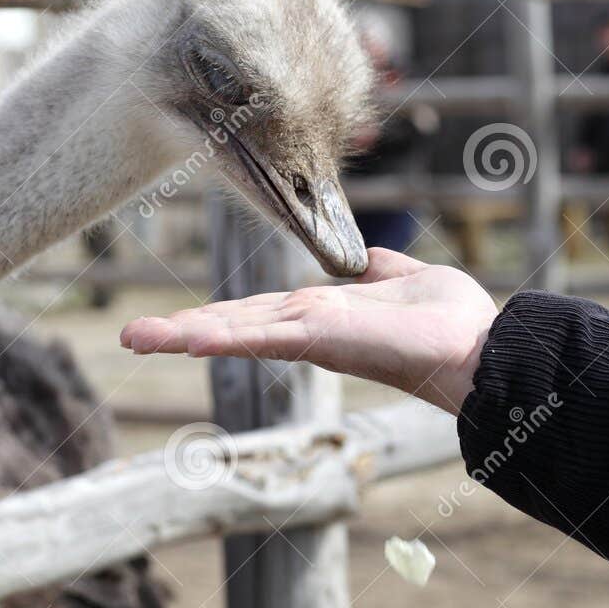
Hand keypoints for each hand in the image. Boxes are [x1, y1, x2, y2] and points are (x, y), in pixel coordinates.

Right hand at [120, 249, 497, 413]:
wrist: (477, 346)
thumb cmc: (448, 319)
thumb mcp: (405, 278)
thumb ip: (380, 270)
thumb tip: (367, 260)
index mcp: (322, 315)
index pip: (256, 313)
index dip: (215, 317)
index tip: (175, 324)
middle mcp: (307, 328)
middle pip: (232, 325)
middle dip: (181, 331)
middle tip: (131, 337)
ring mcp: (309, 335)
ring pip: (235, 331)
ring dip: (183, 335)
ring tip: (135, 338)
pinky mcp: (319, 337)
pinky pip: (260, 335)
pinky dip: (220, 336)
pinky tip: (182, 339)